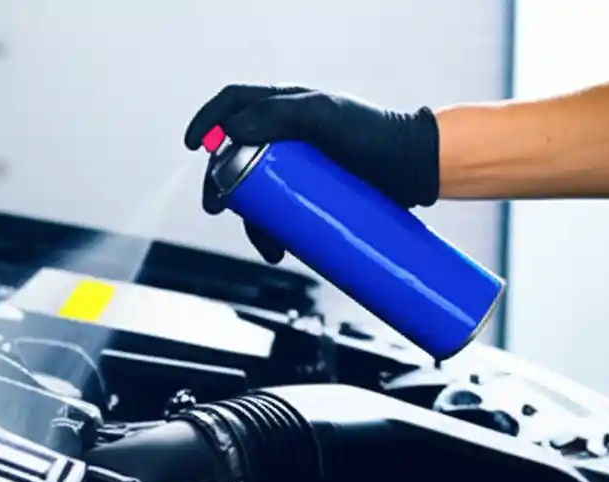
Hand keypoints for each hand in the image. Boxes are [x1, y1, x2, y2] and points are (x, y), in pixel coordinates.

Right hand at [184, 84, 439, 263]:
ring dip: (249, 223)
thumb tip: (232, 131)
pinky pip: (279, 214)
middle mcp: (285, 135)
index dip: (206, 122)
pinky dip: (272, 234)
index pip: (232, 105)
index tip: (192, 146)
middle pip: (234, 157)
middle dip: (220, 185)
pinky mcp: (309, 194)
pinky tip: (279, 250)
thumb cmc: (376, 136)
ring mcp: (296, 167)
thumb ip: (280, 115)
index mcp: (284, 107)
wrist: (416, 170)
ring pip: (254, 194)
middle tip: (217, 207)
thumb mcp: (327, 117)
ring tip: (267, 247)